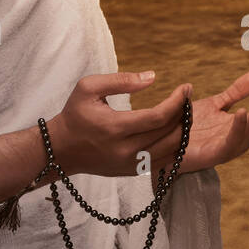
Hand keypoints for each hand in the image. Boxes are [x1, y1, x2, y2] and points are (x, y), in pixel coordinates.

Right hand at [48, 71, 192, 176]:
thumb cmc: (75, 115)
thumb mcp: (89, 88)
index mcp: (115, 128)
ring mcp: (131, 164)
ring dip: (184, 129)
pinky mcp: (134, 172)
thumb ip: (121, 80)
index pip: (158, 116)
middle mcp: (126, 150)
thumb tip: (153, 76)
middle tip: (187, 97)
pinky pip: (166, 160)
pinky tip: (176, 129)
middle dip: (184, 113)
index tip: (186, 87)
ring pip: (173, 149)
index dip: (177, 102)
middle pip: (170, 133)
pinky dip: (176, 145)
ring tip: (184, 112)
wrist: (61, 150)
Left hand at [146, 69, 248, 175]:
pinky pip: (233, 142)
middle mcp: (240, 137)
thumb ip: (236, 91)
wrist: (162, 146)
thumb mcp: (216, 103)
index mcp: (242, 126)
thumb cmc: (188, 127)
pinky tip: (243, 111)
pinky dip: (239, 127)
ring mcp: (229, 147)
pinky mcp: (216, 155)